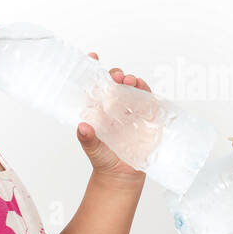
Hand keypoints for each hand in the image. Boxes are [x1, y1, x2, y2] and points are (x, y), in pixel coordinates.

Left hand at [76, 51, 149, 186]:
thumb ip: (88, 139)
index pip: (96, 84)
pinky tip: (143, 89)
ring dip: (132, 80)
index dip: (94, 69)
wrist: (123, 176)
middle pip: (116, 82)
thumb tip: (82, 127)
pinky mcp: (147, 117)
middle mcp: (116, 105)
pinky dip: (147, 92)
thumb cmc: (105, 159)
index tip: (92, 57)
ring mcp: (132, 110)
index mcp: (99, 108)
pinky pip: (150, 100)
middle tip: (116, 76)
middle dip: (116, 74)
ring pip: (133, 88)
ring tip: (129, 81)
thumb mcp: (93, 150)